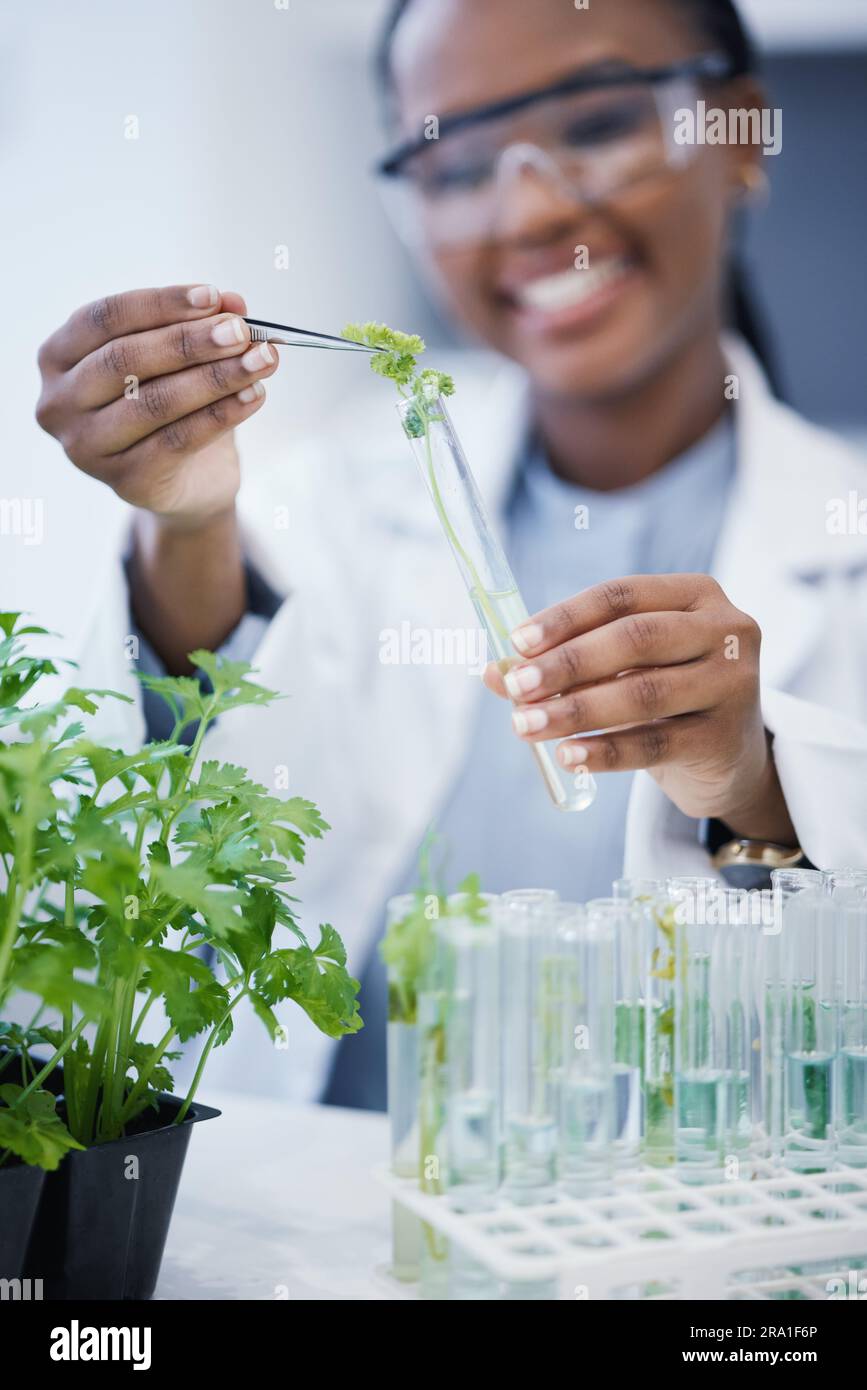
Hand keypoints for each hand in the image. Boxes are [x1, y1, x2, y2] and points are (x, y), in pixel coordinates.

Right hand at [35, 284, 279, 528]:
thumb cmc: (174, 406)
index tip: (213, 296)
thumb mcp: (183, 359)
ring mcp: (86, 448)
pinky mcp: (125, 482)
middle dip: (191, 342)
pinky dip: (222, 414)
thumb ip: (201, 326)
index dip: (160, 304)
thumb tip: (233, 304)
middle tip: (241, 331)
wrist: (188, 481)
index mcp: (58, 357)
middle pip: (126, 359)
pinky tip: (255, 395)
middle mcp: (59, 403)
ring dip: (215, 377)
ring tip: (261, 360)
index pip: (104, 318)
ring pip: (154, 402)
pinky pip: (178, 441)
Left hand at [484, 574, 795, 843]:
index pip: (621, 595)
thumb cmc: (666, 697)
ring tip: (525, 725)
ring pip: (643, 693)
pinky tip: (567, 755)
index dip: (566, 617)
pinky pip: (654, 743)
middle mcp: (725, 630)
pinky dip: (605, 751)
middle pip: (635, 638)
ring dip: (575, 710)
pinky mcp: (725, 738)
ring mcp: (733, 683)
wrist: (729, 758)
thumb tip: (494, 671)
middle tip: (516, 687)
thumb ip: (565, 663)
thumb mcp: (622, 669)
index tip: (517, 642)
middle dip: (567, 663)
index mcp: (696, 594)